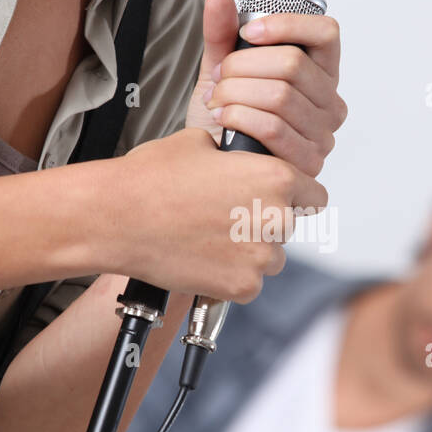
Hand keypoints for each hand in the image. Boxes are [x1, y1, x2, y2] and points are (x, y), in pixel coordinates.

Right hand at [108, 126, 326, 302]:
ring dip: (248, 253)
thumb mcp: (200, 144)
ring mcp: (260, 257)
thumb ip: (235, 157)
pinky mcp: (241, 288)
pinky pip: (247, 284)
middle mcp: (276, 218)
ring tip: (208, 240)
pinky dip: (229, 277)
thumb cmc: (152, 179)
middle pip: (287, 228)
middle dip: (262, 225)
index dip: (294, 197)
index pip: (314, 195)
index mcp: (275, 177)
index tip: (277, 202)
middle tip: (225, 220)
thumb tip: (239, 160)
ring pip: (268, 258)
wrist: (117, 218)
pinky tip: (201, 259)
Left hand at [184, 0, 346, 176]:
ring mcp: (323, 135)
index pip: (326, 33)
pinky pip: (273, 127)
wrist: (212, 166)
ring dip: (236, 93)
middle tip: (218, 76)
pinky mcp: (307, 163)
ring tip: (216, 99)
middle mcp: (330, 103)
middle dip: (243, 66)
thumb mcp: (221, 69)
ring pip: (280, 95)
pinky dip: (239, 117)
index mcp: (320, 73)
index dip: (287, 25)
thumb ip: (222, 32)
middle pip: (293, 64)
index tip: (250, 31)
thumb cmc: (225, 118)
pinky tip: (223, 118)